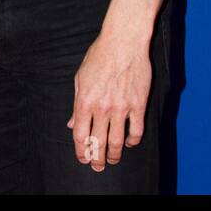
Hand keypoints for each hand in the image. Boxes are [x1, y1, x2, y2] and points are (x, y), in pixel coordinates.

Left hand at [66, 30, 151, 170]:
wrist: (123, 43)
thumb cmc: (99, 57)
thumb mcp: (80, 79)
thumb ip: (77, 104)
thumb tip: (73, 123)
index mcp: (84, 101)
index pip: (80, 134)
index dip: (81, 150)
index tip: (82, 158)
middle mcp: (102, 107)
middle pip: (98, 141)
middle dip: (96, 158)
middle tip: (97, 167)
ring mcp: (121, 107)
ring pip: (117, 140)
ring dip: (114, 154)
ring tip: (112, 161)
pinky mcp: (138, 104)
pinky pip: (136, 130)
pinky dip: (133, 141)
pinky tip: (129, 143)